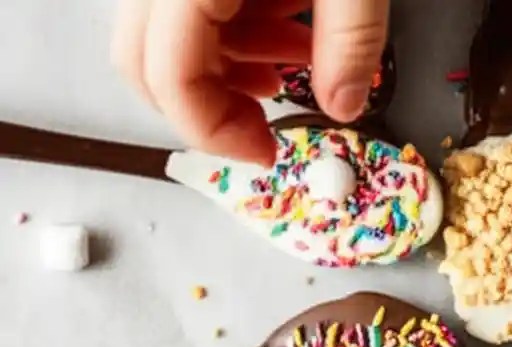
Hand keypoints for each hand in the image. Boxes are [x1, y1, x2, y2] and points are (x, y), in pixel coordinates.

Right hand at [112, 0, 389, 165]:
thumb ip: (351, 38)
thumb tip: (344, 106)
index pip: (169, 75)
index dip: (214, 129)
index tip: (265, 154)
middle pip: (149, 62)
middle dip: (210, 106)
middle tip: (266, 127)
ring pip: (173, 37)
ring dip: (234, 67)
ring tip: (304, 65)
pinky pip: (195, 7)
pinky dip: (239, 31)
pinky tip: (295, 32)